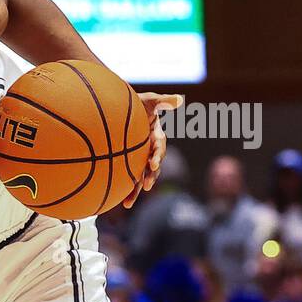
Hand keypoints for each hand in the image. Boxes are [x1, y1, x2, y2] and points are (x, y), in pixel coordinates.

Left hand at [122, 92, 182, 209]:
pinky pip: (130, 177)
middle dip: (150, 176)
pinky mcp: (130, 163)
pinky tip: (121, 202)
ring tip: (129, 202)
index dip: (157, 155)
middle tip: (147, 185)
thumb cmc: (137, 102)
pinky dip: (127, 189)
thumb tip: (180, 99)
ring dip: (137, 189)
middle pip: (152, 165)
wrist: (122, 109)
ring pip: (141, 175)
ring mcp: (140, 157)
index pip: (159, 147)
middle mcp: (150, 149)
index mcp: (156, 136)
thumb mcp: (150, 100)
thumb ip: (163, 101)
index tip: (153, 164)